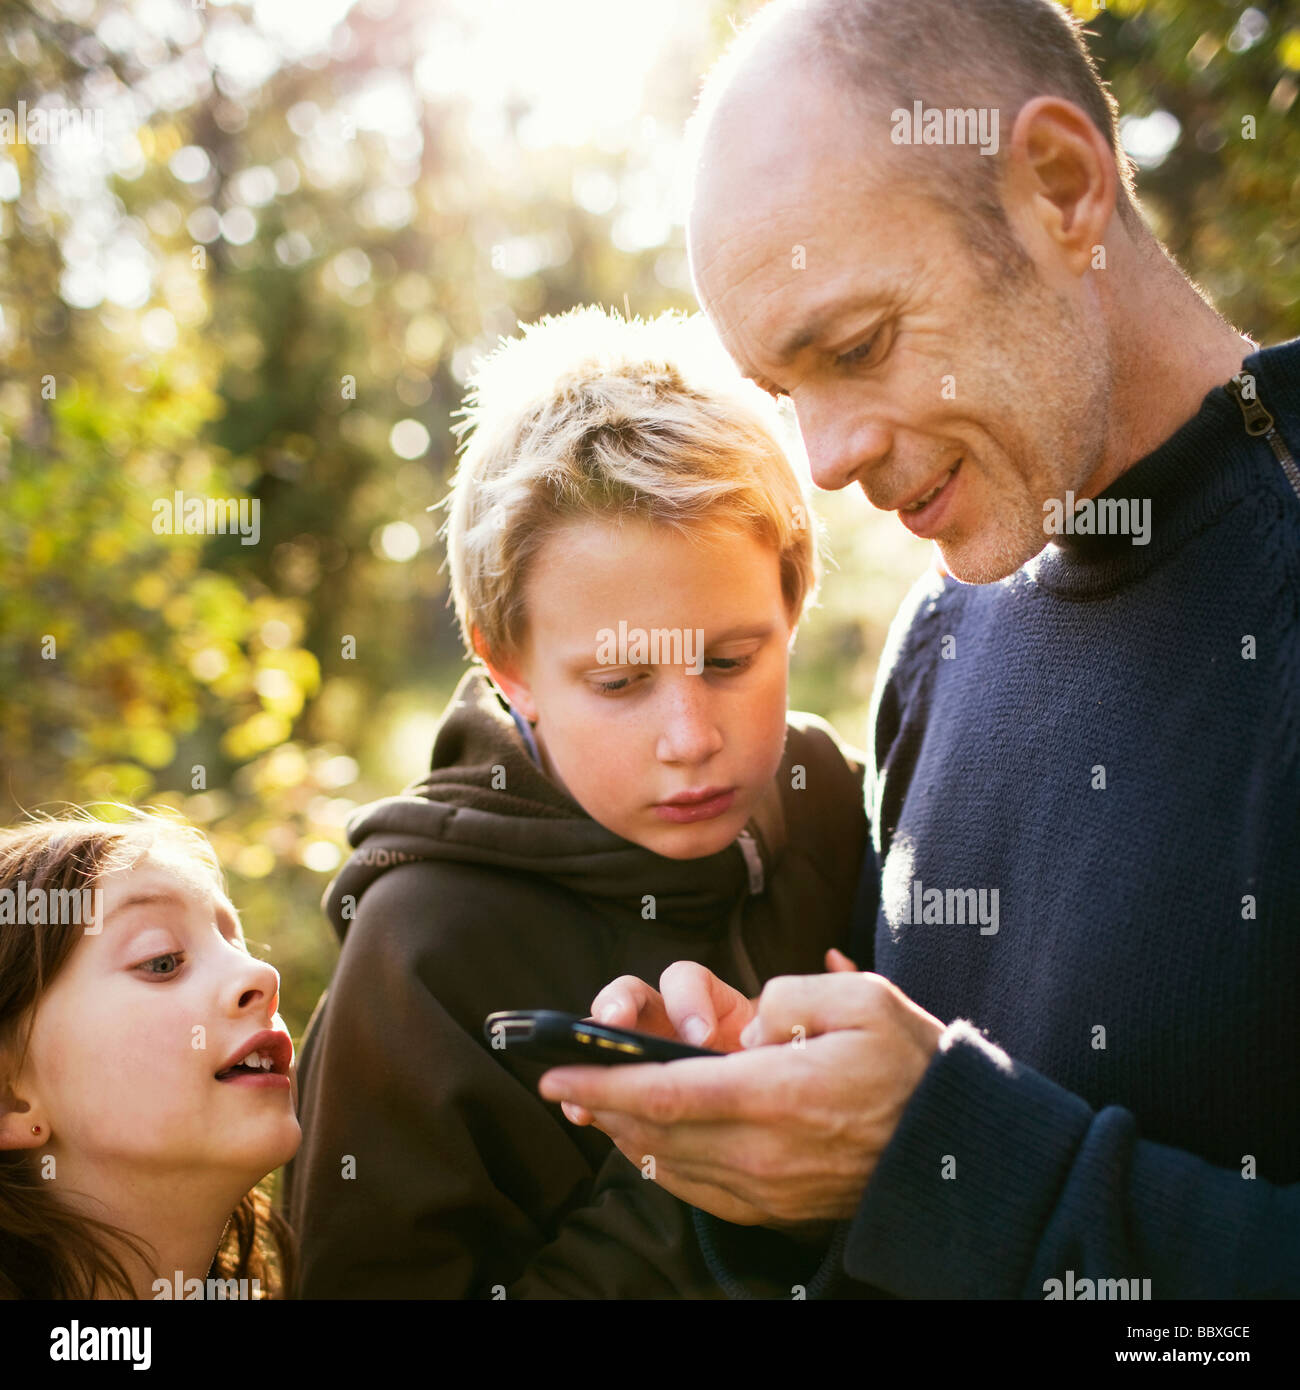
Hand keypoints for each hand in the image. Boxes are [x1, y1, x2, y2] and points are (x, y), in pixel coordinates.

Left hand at [542, 971, 944, 1225]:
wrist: (952, 1150)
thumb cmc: (908, 1064)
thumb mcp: (862, 999)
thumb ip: (791, 993)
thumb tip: (746, 1019)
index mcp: (777, 1092)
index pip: (666, 1091)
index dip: (604, 1080)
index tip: (556, 1071)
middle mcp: (762, 1149)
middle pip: (653, 1132)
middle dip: (600, 1105)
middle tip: (562, 1084)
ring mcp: (766, 1187)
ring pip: (668, 1164)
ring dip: (622, 1133)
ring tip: (595, 1104)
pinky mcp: (772, 1208)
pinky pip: (696, 1188)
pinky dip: (658, 1162)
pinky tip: (645, 1138)